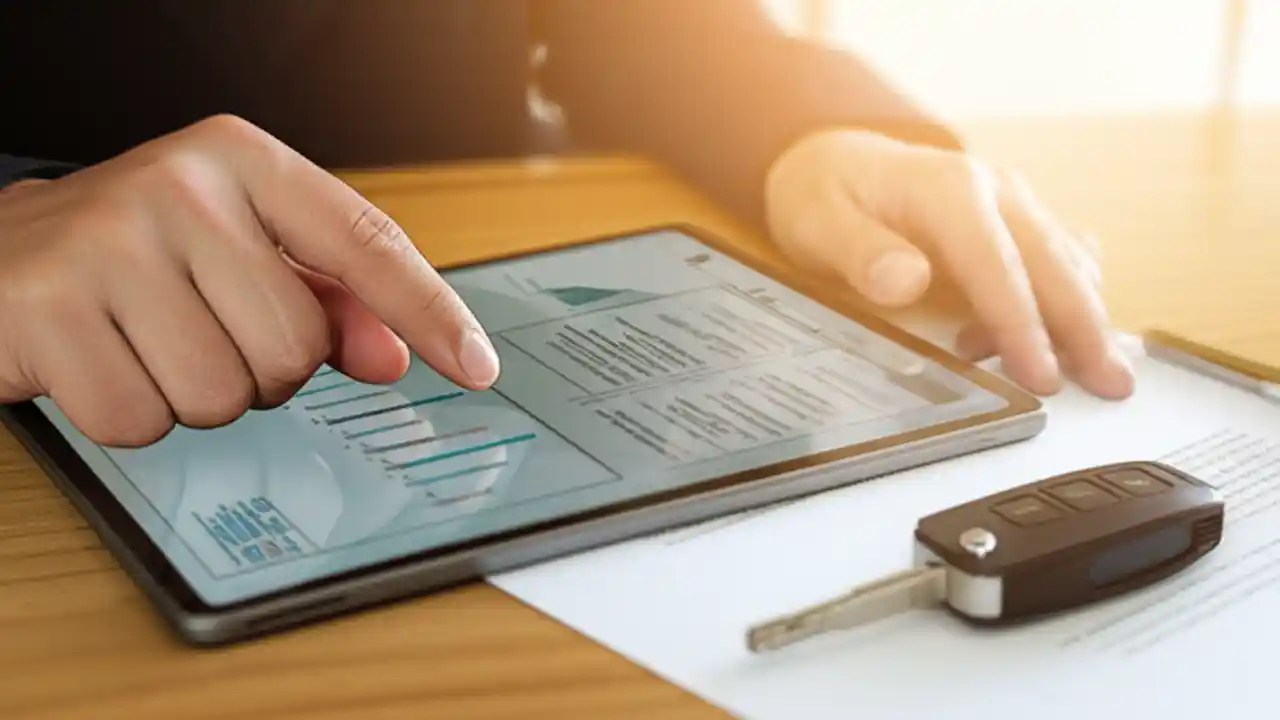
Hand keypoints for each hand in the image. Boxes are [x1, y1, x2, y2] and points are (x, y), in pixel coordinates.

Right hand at [0, 115, 499, 446]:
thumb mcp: (240, 255)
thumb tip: (394, 355)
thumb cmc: (140, 257)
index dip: (429, 310)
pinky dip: (132, 415)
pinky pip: (144, 420)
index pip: (366, 242)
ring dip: (197, 397)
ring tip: (152, 344)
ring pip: (224, 394)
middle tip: (204, 331)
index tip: (479, 366)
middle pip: (294, 347)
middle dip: (261, 370)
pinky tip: (105, 362)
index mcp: (240, 161)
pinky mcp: (49, 309)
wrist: (3, 256)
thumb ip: (328, 300)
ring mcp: (109, 243)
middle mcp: (180, 186)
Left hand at [765, 128, 1132, 399]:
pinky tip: (1065, 342)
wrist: (836, 160)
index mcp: (949, 189)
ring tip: (1099, 378)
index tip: (1041, 376)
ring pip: (1068, 264)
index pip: (996, 263)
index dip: (1020, 324)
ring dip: (1086, 319)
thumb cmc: (825, 195)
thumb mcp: (819, 222)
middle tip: (1112, 387)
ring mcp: (1015, 204)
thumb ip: (860, 251)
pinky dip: (1071, 300)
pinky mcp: (1022, 221)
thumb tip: (905, 280)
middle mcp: (995, 190)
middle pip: (1053, 263)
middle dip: (1084, 328)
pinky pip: (1062, 260)